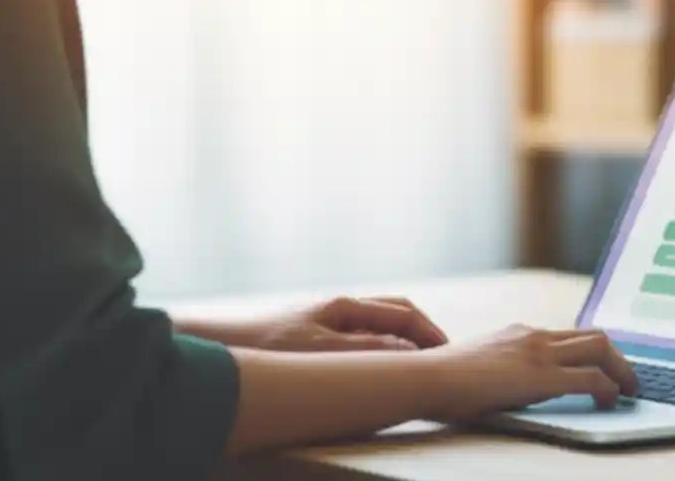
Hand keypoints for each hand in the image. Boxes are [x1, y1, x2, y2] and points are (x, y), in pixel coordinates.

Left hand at [180, 296, 448, 352]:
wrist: (223, 339)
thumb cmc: (269, 344)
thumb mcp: (322, 351)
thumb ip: (367, 350)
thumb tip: (407, 351)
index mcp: (347, 306)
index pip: (405, 315)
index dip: (432, 335)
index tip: (450, 356)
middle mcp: (341, 307)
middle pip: (396, 313)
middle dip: (424, 333)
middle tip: (443, 358)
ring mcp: (329, 318)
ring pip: (380, 324)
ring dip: (403, 341)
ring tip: (418, 364)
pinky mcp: (316, 331)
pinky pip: (363, 335)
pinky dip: (382, 347)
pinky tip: (378, 367)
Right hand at [422, 325, 638, 420]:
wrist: (427, 377)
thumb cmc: (441, 380)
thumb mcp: (476, 366)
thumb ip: (498, 369)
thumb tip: (504, 385)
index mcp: (518, 333)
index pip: (568, 334)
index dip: (592, 351)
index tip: (603, 366)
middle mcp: (534, 336)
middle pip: (594, 335)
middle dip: (617, 358)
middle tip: (626, 380)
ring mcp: (540, 353)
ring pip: (601, 347)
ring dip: (622, 370)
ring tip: (628, 392)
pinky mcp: (542, 376)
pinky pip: (592, 378)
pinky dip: (610, 389)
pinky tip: (611, 402)